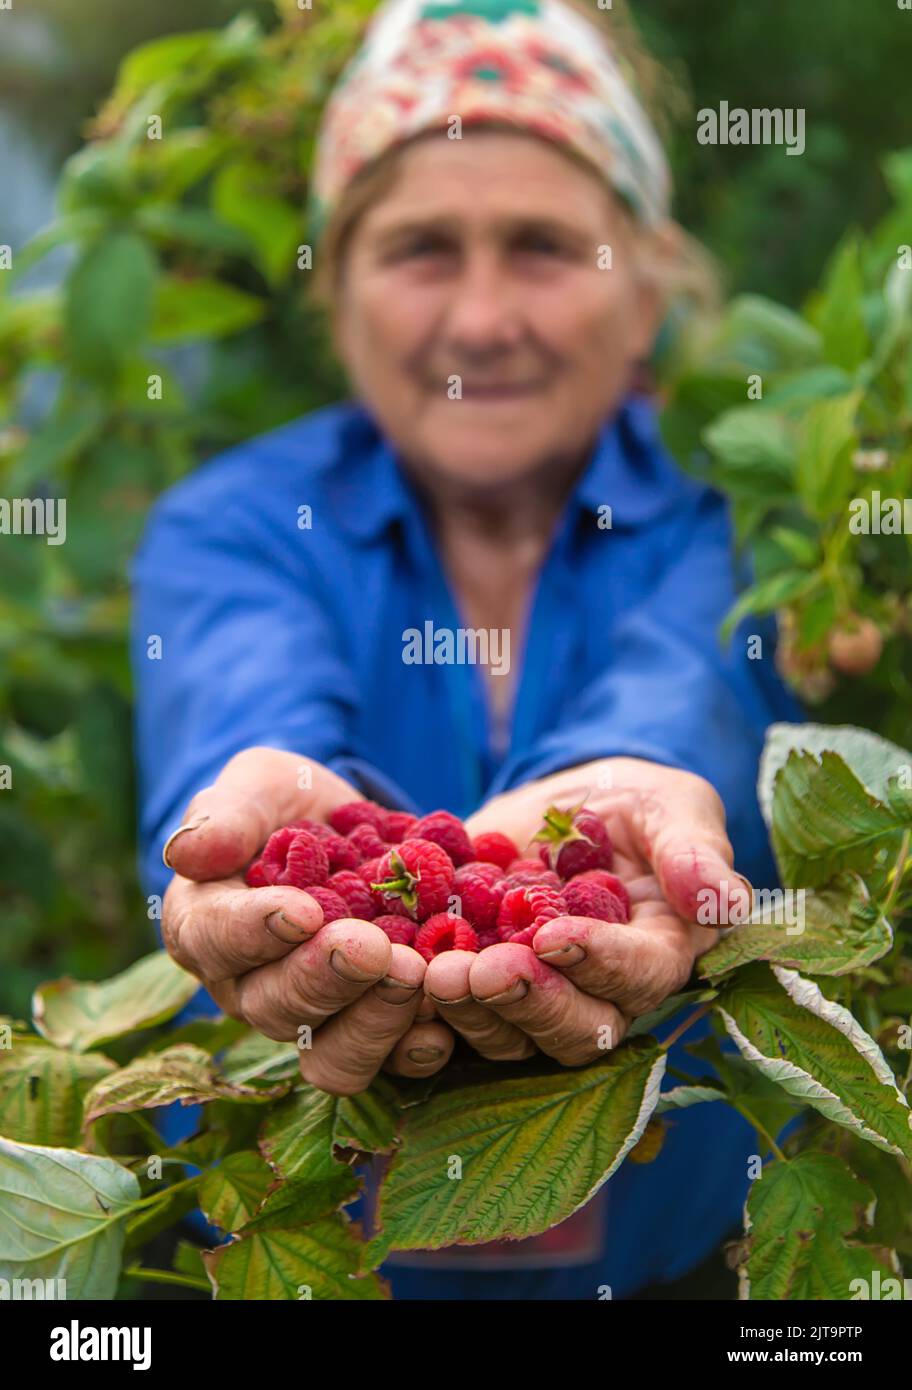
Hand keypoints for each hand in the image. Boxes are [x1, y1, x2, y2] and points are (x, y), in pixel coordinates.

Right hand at [160, 747, 454, 1094]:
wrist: (354, 831)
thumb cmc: (288, 806)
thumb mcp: (259, 786)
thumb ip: (227, 814)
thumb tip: (185, 851)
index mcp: (204, 925)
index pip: (214, 938)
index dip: (256, 930)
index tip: (303, 910)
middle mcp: (248, 987)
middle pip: (275, 1005)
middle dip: (327, 977)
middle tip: (374, 948)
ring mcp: (309, 1019)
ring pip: (329, 1055)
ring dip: (372, 1022)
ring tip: (414, 974)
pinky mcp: (366, 1032)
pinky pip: (386, 1064)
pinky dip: (416, 1046)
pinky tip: (445, 1020)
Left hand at [423, 758, 749, 1065]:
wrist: (567, 803)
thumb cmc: (637, 804)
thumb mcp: (671, 805)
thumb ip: (692, 849)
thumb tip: (719, 898)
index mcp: (659, 951)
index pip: (639, 976)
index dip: (598, 962)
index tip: (554, 935)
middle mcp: (600, 993)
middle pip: (576, 1030)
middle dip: (528, 1002)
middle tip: (481, 969)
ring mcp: (536, 997)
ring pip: (511, 1037)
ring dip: (472, 1012)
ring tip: (434, 973)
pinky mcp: (478, 986)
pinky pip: (454, 1022)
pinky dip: (425, 1012)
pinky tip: (400, 979)